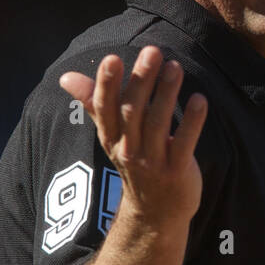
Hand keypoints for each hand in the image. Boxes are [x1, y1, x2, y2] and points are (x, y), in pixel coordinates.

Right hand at [58, 46, 207, 229]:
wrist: (154, 214)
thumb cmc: (135, 163)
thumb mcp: (111, 135)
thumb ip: (94, 103)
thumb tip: (64, 77)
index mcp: (111, 136)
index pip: (105, 108)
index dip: (107, 84)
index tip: (112, 58)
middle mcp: (128, 149)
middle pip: (132, 111)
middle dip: (141, 81)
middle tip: (152, 51)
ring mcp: (152, 162)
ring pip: (158, 124)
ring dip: (166, 93)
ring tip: (175, 66)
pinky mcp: (176, 171)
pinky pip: (184, 144)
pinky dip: (192, 122)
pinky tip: (200, 99)